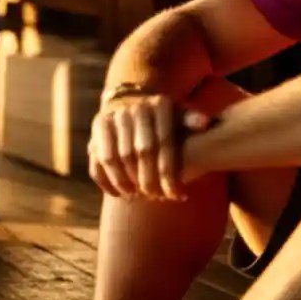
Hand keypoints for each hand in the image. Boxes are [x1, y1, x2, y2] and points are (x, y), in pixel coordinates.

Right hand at [87, 94, 214, 201]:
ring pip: (113, 158)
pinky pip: (96, 159)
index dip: (169, 173)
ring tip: (136, 197)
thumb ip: (191, 121)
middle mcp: (133, 108)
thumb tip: (204, 123)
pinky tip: (118, 194)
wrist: (133, 100)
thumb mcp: (180, 116)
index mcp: (158, 106)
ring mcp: (112, 117)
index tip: (176, 195)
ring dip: (124, 183)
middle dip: (148, 180)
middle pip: (139, 153)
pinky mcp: (97, 127)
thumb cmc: (164, 119)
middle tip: (156, 198)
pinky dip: (105, 180)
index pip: (164, 144)